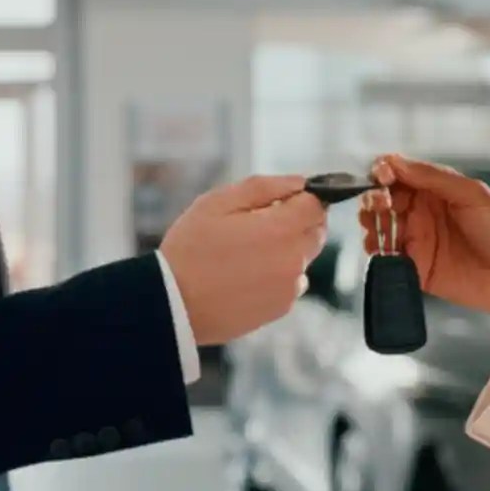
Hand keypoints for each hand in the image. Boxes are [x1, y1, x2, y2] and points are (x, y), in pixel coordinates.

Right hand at [162, 176, 326, 345]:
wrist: (173, 303)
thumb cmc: (191, 249)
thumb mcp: (218, 203)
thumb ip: (264, 187)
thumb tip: (299, 182)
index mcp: (281, 230)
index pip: (317, 205)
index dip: (303, 197)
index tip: (284, 199)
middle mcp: (294, 260)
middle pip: (316, 232)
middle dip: (297, 222)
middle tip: (260, 224)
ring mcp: (289, 287)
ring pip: (303, 258)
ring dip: (287, 250)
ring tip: (246, 253)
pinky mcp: (281, 308)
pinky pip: (291, 283)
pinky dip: (277, 275)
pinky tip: (245, 275)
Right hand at [360, 155, 489, 349]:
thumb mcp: (473, 195)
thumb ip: (433, 177)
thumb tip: (394, 161)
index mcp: (436, 190)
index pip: (399, 174)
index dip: (384, 172)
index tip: (380, 177)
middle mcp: (421, 212)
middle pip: (383, 199)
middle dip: (374, 198)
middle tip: (382, 204)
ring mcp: (416, 240)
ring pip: (379, 226)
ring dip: (372, 222)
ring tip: (379, 226)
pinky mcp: (413, 267)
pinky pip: (385, 257)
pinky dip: (376, 250)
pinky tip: (381, 247)